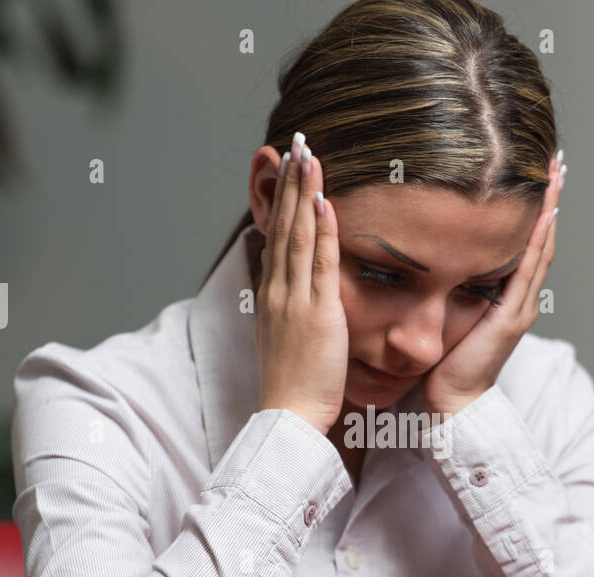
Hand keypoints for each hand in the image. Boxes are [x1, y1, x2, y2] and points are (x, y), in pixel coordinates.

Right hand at [255, 133, 348, 435]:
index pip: (277, 237)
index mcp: (271, 297)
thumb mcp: (289, 340)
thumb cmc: (295, 386)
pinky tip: (322, 200)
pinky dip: (320, 229)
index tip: (287, 168)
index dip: (282, 200)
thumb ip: (294, 312)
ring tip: (307, 155)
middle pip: (283, 226)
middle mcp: (277, 291)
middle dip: (288, 183)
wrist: (289, 416)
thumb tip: (301, 295)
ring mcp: (294, 300)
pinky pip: (319, 263)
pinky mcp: (315, 313)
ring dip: (302, 193)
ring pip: (297, 235)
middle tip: (295, 143)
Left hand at [421, 151, 564, 417]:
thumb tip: (429, 252)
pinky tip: (544, 217)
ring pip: (540, 249)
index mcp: (505, 295)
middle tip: (555, 162)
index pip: (524, 242)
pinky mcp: (510, 318)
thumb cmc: (443, 364)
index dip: (532, 208)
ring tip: (556, 177)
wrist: (449, 403)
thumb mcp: (447, 312)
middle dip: (549, 200)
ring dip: (550, 212)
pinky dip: (537, 243)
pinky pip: (527, 273)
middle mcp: (519, 298)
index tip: (535, 174)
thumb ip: (449, 284)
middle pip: (540, 238)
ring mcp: (519, 307)